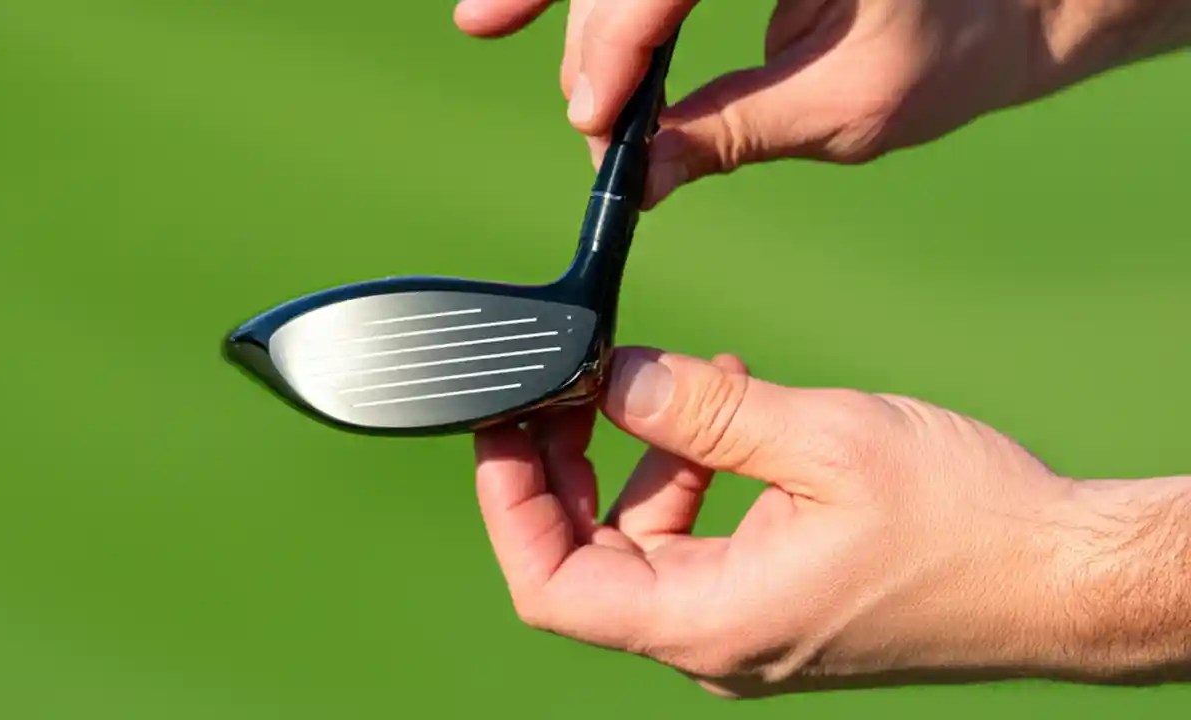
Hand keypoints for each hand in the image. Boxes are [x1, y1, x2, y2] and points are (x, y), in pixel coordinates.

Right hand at [455, 0, 1187, 206]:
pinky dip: (607, 5)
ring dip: (594, 22)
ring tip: (591, 99)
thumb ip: (734, 131)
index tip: (597, 121)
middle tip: (592, 126)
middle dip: (596, 40)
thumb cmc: (958, 44)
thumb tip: (639, 173)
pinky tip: (550, 25)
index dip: (617, 42)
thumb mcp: (848, 104)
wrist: (1011, 2)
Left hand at [473, 347, 1190, 696]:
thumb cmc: (969, 524)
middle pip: (588, 559)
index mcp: (711, 620)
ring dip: (651, 458)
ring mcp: (746, 623)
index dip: (509, 504)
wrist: (1065, 578)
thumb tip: (615, 376)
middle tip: (579, 382)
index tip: (505, 422)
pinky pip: (701, 539)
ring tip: (700, 384)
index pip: (552, 586)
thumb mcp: (824, 442)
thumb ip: (704, 412)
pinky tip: (738, 415)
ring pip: (646, 541)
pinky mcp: (777, 599)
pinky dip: (699, 473)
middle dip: (573, 466)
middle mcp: (715, 638)